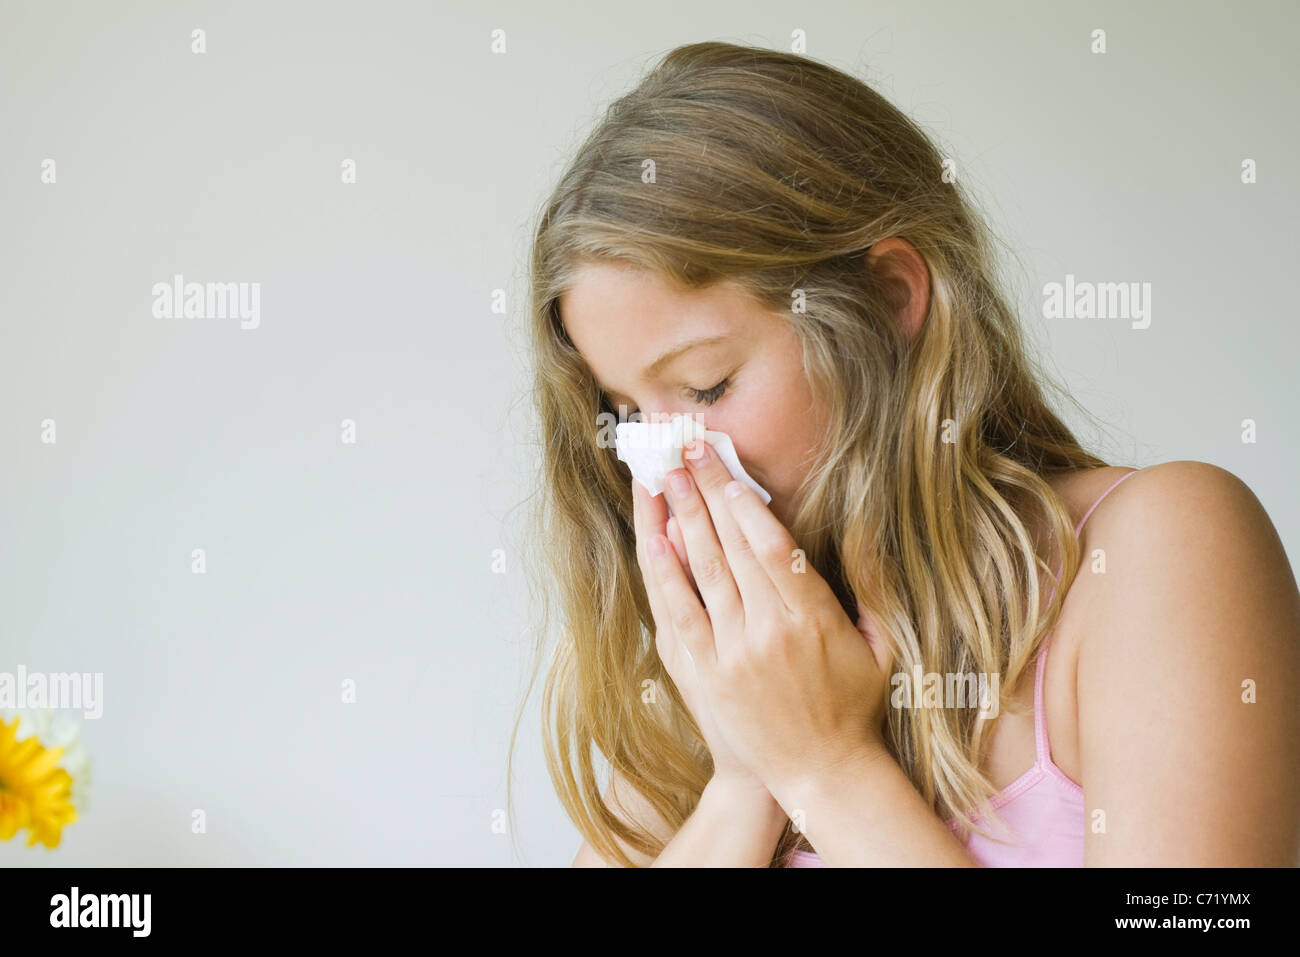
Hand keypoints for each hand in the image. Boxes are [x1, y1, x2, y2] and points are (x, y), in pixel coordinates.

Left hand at [649, 437, 894, 801]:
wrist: (818, 773)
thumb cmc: (853, 705)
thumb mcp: (881, 647)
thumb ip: (873, 589)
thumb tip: (868, 534)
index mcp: (814, 618)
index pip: (773, 547)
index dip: (746, 504)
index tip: (728, 469)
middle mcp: (770, 631)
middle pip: (730, 547)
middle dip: (706, 492)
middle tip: (686, 448)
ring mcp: (732, 652)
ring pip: (701, 571)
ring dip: (680, 518)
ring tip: (665, 476)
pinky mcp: (705, 672)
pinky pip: (679, 612)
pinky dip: (664, 574)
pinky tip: (653, 537)